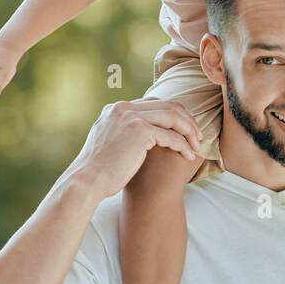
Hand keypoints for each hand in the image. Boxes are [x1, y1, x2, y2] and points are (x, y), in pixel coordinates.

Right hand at [66, 100, 203, 200]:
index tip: (184, 129)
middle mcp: (123, 108)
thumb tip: (140, 137)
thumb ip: (123, 132)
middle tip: (197, 136)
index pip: (154, 102)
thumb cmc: (99, 170)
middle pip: (167, 105)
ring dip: (189, 131)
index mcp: (116, 109)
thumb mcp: (109, 143)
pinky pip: (171, 135)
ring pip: (173, 117)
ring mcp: (131, 117)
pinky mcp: (139, 131)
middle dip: (186, 120)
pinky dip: (183, 145)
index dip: (173, 115)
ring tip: (197, 144)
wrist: (87, 181)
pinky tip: (189, 156)